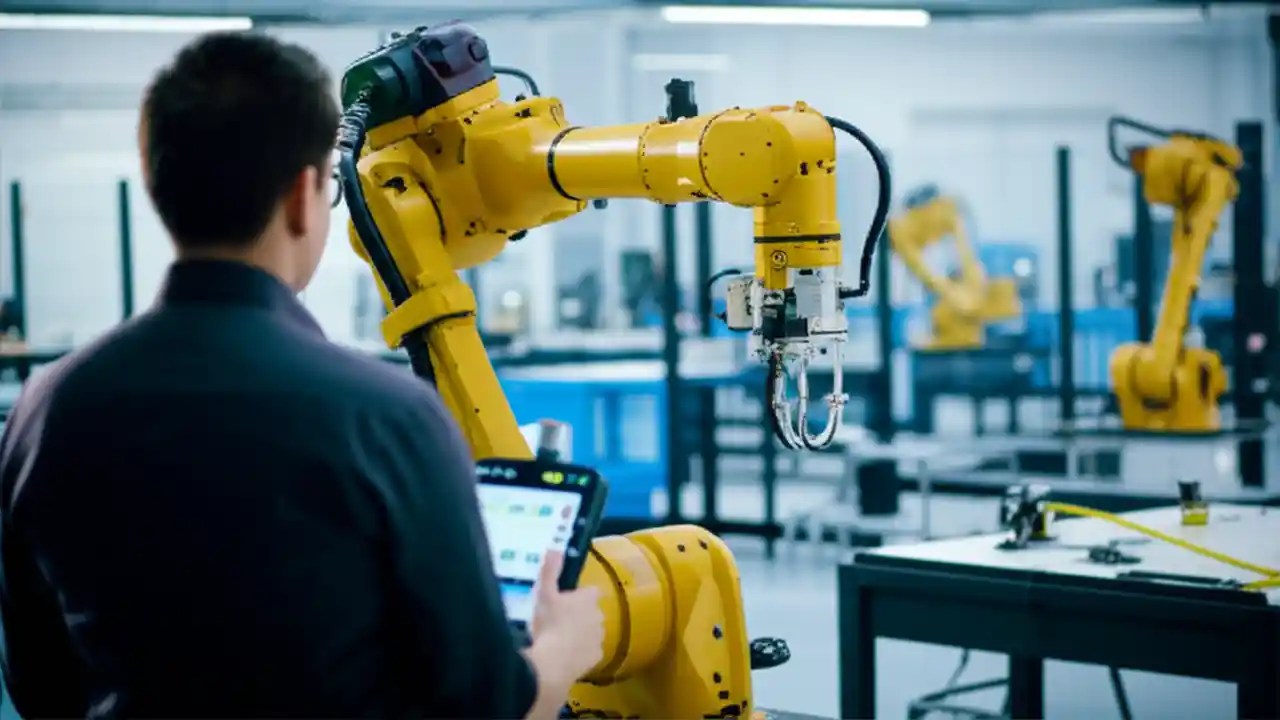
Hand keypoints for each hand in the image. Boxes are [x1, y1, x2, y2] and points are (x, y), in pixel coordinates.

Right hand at [527, 551, 604, 688]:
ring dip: (582, 634)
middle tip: (559, 621)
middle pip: (592, 612)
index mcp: (588, 598)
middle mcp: (599, 615)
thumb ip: (550, 570)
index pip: (591, 592)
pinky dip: (582, 653)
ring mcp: (600, 637)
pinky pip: (590, 652)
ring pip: (592, 632)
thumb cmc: (549, 623)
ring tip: (561, 641)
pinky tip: (567, 656)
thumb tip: (555, 548)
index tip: (567, 600)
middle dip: (581, 615)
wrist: (553, 662)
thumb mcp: (544, 593)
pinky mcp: (597, 657)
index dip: (580, 596)